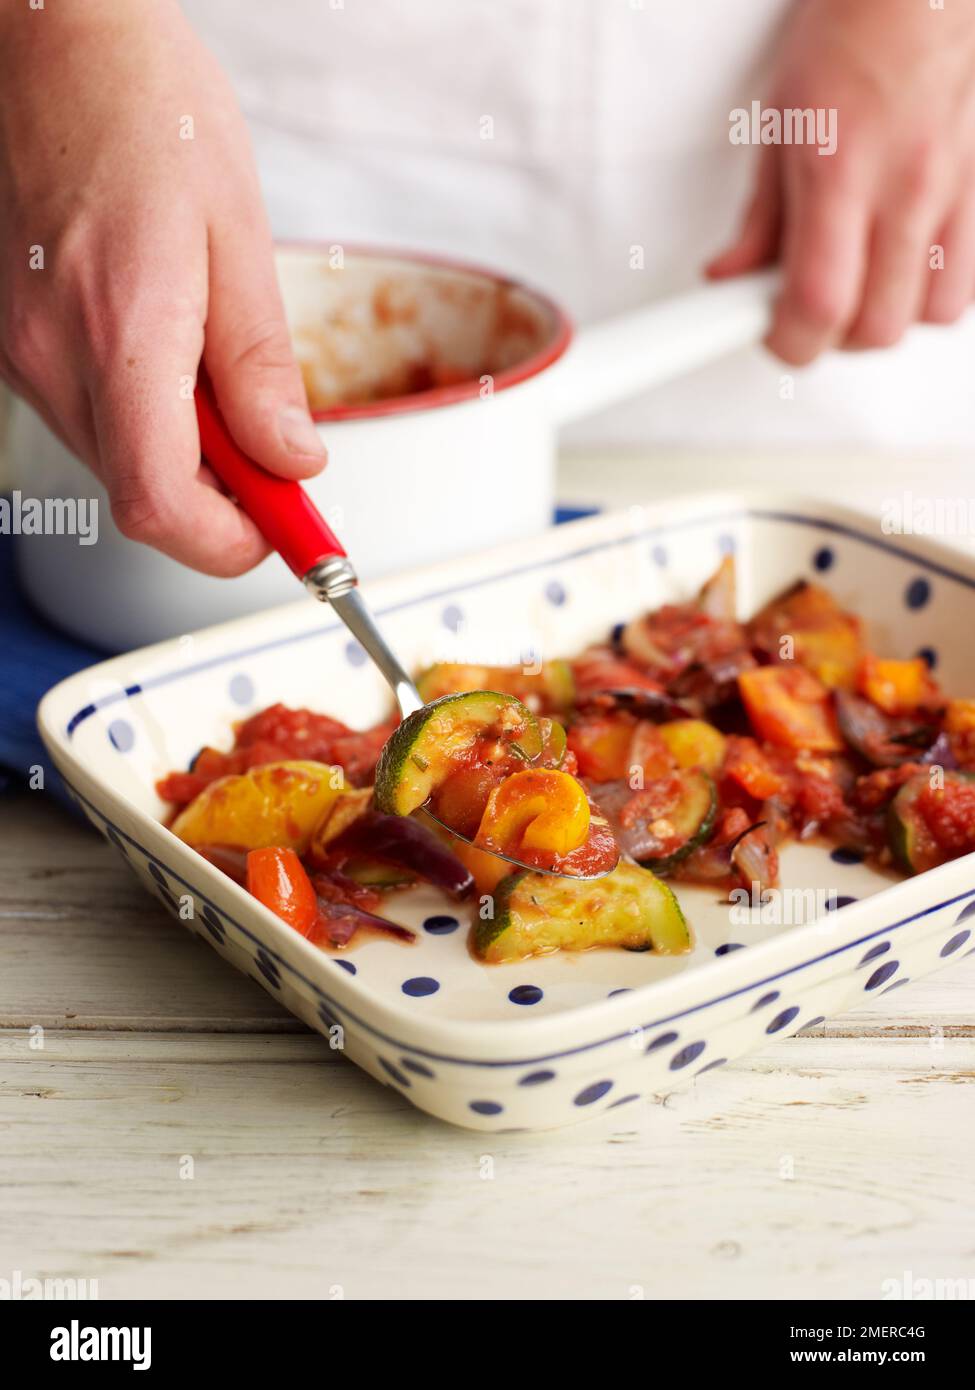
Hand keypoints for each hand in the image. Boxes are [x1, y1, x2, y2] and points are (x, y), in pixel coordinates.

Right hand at [0, 0, 324, 573]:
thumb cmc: (146, 108)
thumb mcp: (236, 236)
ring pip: (119, 462)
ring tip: (227, 381)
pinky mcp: (19, 340)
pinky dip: (151, 420)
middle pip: (142, 497)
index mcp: (118, 333)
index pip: (159, 503)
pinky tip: (178, 357)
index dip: (229, 543)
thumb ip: (262, 368)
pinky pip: (96, 418)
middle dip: (222, 501)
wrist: (49, 35)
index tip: (282, 530)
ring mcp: (25, 353)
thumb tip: (291, 460)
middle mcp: (53, 359)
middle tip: (279, 458)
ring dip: (187, 459)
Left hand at [707, 0, 974, 364]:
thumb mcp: (780, 126)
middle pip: (876, 328)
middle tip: (806, 306)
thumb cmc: (853, 38)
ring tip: (857, 285)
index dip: (788, 341)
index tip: (768, 334)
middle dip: (832, 338)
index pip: (819, 302)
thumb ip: (758, 219)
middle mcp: (906, 187)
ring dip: (885, 318)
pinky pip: (963, 284)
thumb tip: (729, 279)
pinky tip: (898, 265)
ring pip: (928, 316)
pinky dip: (927, 294)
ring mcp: (954, 192)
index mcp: (842, 171)